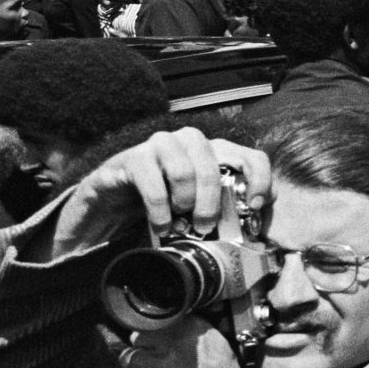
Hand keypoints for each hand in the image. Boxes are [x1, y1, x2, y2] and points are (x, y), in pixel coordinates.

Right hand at [56, 127, 272, 254]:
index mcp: (212, 152)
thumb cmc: (160, 207)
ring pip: (184, 167)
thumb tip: (258, 219)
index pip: (249, 155)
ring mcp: (157, 145)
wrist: (108, 207)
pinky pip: (151, 179)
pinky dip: (159, 207)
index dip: (260, 178)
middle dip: (212, 199)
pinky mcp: (129, 159)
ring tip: (178, 222)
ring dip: (185, 200)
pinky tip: (159, 224)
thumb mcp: (197, 209)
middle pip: (213, 162)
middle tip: (206, 226)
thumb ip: (226, 208)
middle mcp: (187, 141)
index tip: (257, 206)